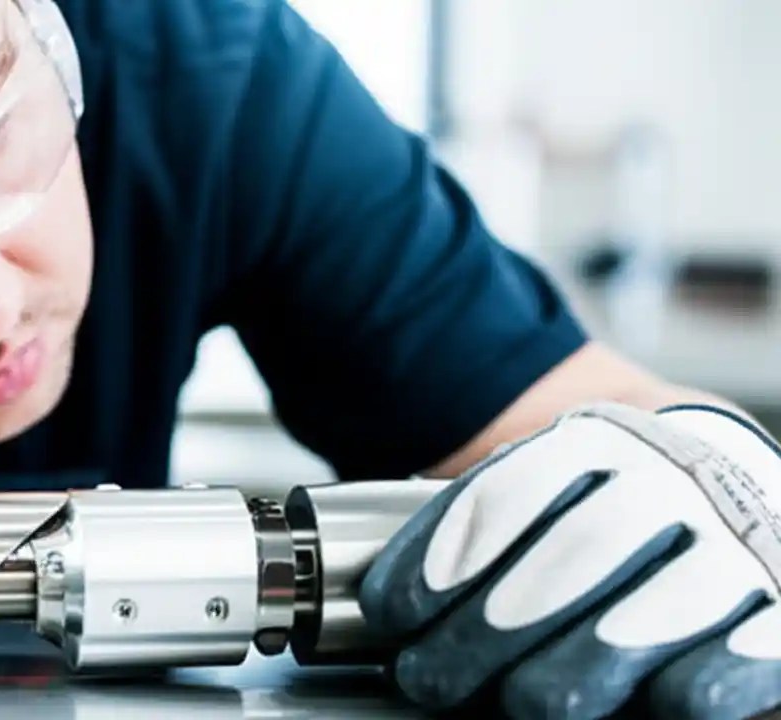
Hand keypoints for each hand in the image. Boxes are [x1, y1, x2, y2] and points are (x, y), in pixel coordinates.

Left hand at [358, 402, 780, 719]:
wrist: (731, 479)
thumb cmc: (613, 505)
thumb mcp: (547, 489)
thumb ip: (485, 533)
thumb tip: (398, 610)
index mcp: (600, 442)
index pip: (509, 493)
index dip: (442, 557)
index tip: (394, 615)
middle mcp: (676, 477)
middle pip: (576, 551)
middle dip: (491, 626)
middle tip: (431, 679)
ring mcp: (742, 535)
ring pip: (657, 602)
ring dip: (580, 665)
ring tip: (525, 705)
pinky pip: (744, 649)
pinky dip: (695, 686)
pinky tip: (657, 706)